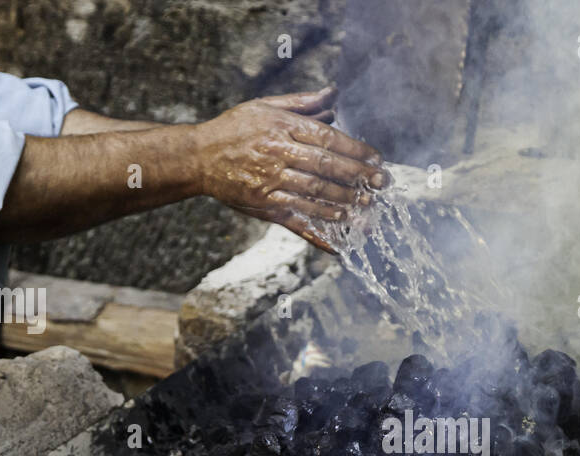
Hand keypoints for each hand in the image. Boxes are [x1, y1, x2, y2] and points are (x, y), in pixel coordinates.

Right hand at [196, 87, 388, 251]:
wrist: (198, 158)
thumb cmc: (235, 129)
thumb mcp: (265, 107)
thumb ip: (302, 103)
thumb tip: (334, 95)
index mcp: (281, 127)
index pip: (326, 138)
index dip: (355, 149)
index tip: (377, 159)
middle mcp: (277, 154)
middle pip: (325, 166)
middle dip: (357, 176)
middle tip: (381, 184)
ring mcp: (270, 183)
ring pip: (314, 194)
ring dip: (345, 202)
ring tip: (368, 207)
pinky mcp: (264, 206)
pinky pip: (297, 220)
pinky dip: (320, 231)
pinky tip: (340, 236)